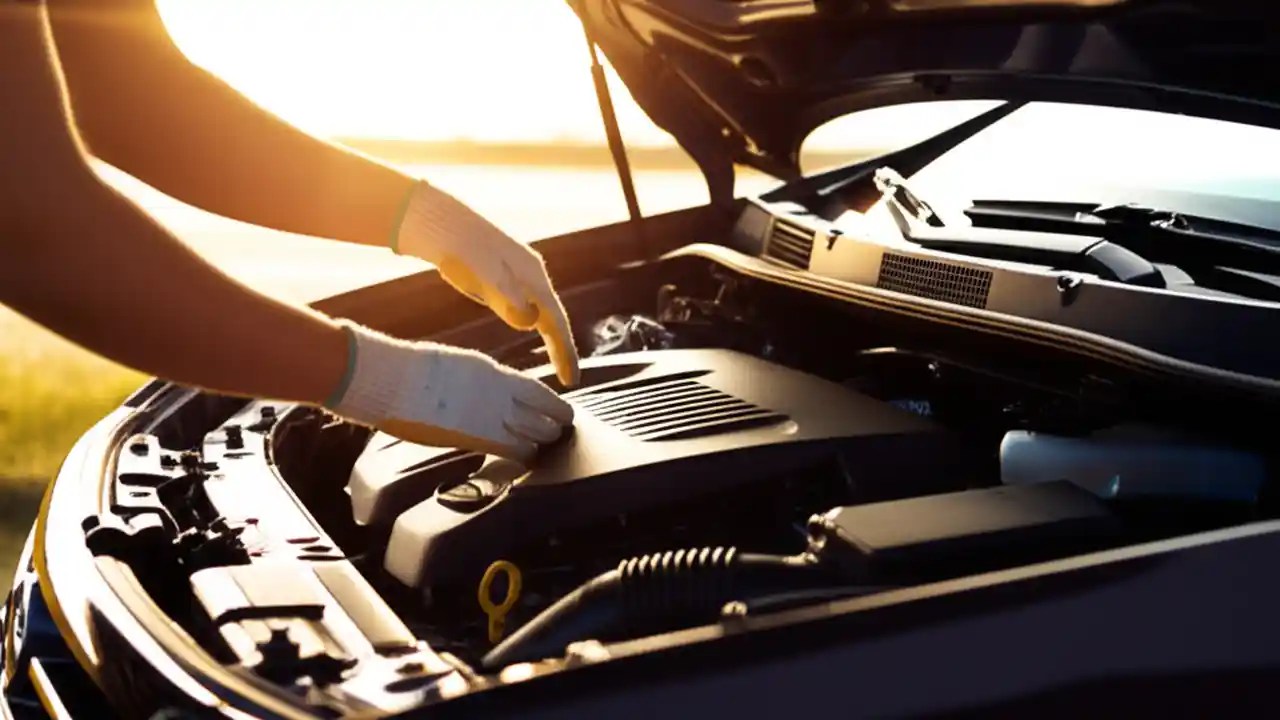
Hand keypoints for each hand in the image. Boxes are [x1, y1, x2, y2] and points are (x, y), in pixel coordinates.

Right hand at [326, 322, 572, 462]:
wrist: (391, 377)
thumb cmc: (408, 373)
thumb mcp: (453, 368)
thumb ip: (474, 383)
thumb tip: (479, 394)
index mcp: (491, 372)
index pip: (534, 389)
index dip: (549, 403)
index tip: (555, 411)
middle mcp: (498, 390)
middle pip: (543, 410)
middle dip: (554, 423)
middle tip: (559, 431)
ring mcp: (492, 412)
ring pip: (537, 430)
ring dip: (544, 440)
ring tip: (548, 446)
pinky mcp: (480, 434)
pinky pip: (516, 448)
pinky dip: (526, 455)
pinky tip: (528, 460)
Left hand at [394, 181, 580, 386]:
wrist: (442, 225)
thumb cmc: (463, 249)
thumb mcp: (486, 274)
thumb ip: (508, 298)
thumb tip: (531, 321)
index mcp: (532, 276)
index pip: (556, 320)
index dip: (565, 351)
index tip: (571, 379)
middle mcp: (531, 278)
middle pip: (554, 318)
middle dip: (563, 348)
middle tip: (569, 380)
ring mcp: (518, 279)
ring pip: (542, 313)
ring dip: (552, 338)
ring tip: (560, 364)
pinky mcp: (502, 281)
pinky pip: (527, 309)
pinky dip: (537, 326)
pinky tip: (534, 333)